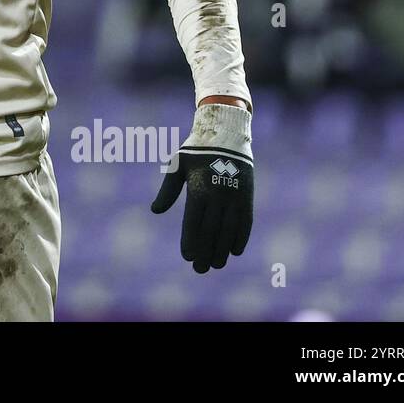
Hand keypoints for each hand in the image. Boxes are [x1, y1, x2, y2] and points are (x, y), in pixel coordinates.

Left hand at [150, 103, 253, 272]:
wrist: (226, 132)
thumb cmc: (195, 150)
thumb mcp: (177, 166)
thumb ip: (168, 190)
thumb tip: (155, 210)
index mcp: (199, 188)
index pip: (194, 222)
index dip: (191, 241)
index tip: (187, 257)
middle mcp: (218, 195)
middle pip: (211, 230)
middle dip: (206, 252)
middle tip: (200, 269)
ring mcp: (235, 195)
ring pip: (229, 229)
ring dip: (223, 249)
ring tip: (216, 264)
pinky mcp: (247, 195)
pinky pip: (245, 221)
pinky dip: (241, 237)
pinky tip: (235, 251)